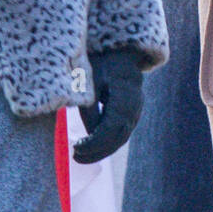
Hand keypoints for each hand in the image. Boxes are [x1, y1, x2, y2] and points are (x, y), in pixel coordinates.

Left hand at [74, 48, 143, 164]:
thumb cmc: (102, 65)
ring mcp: (137, 110)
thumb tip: (90, 135)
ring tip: (79, 155)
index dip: (95, 141)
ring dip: (102, 151)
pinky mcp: (133, 114)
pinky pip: (123, 134)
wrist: (121, 55)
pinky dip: (108, 144)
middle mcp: (136, 104)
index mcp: (125, 93)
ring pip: (122, 138)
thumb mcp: (91, 82)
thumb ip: (90, 107)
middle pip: (120, 136)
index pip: (112, 126)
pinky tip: (90, 147)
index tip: (76, 147)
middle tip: (75, 156)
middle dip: (98, 151)